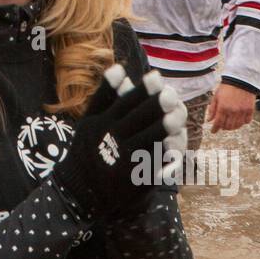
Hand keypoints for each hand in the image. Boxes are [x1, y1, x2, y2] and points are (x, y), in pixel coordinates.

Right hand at [54, 66, 186, 218]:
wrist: (82, 190)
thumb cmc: (87, 149)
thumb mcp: (90, 120)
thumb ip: (104, 95)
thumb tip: (119, 68)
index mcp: (103, 123)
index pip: (125, 102)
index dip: (142, 89)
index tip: (156, 76)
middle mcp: (113, 139)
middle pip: (139, 119)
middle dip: (156, 106)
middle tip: (171, 95)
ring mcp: (125, 160)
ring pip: (149, 139)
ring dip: (165, 127)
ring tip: (177, 116)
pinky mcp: (135, 178)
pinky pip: (155, 163)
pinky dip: (166, 152)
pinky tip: (175, 142)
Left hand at [207, 83, 254, 132]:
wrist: (241, 79)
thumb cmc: (227, 87)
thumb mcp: (216, 96)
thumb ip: (212, 109)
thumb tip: (209, 120)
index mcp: (223, 108)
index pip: (218, 123)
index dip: (215, 129)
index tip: (213, 131)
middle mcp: (233, 111)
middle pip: (228, 126)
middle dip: (223, 127)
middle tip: (222, 126)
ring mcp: (242, 111)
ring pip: (237, 126)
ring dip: (233, 127)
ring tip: (230, 124)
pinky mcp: (250, 110)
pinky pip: (247, 121)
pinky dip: (243, 122)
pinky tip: (240, 120)